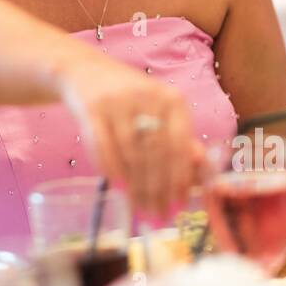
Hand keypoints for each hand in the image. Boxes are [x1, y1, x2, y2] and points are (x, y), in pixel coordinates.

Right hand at [61, 59, 197, 219]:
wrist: (85, 71)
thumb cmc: (130, 100)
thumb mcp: (158, 112)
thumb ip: (179, 142)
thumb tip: (200, 178)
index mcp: (172, 99)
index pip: (180, 146)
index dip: (180, 179)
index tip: (179, 204)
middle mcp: (147, 96)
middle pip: (156, 153)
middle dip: (158, 189)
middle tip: (157, 214)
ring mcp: (118, 101)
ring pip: (131, 154)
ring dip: (135, 186)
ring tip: (139, 207)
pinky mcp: (92, 107)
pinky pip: (102, 146)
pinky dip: (111, 170)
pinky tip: (117, 186)